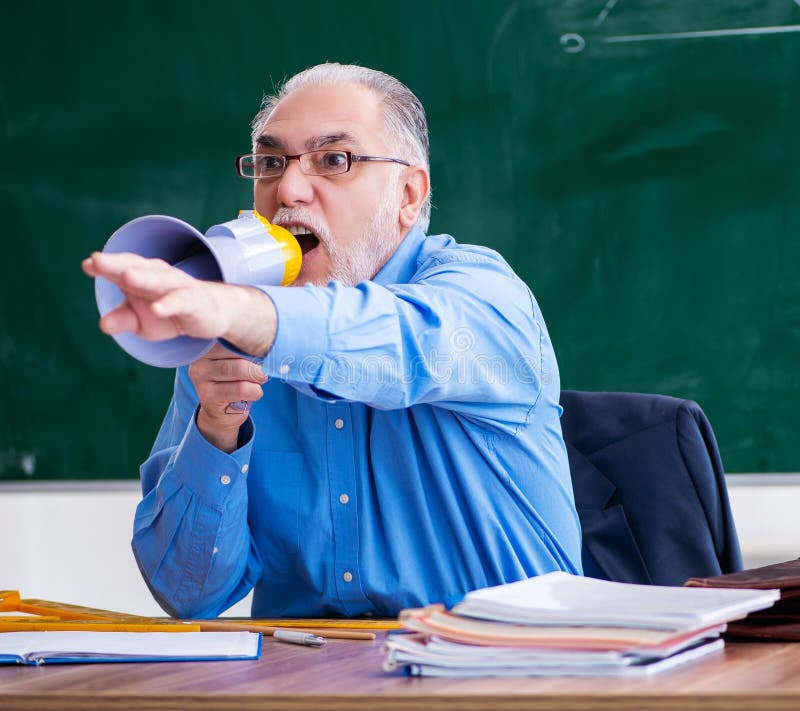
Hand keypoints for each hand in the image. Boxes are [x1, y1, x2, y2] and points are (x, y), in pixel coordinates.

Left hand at [82, 251, 277, 356]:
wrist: (211, 313)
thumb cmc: (169, 312)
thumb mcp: (142, 321)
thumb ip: (123, 320)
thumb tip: (103, 324)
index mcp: (141, 276)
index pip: (120, 267)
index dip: (105, 266)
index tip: (88, 265)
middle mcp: (157, 275)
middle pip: (135, 267)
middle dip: (116, 264)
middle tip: (97, 260)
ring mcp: (176, 286)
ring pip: (158, 279)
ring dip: (143, 278)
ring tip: (125, 277)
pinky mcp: (193, 301)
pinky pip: (180, 301)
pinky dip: (168, 304)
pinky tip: (157, 309)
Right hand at [189, 344, 268, 451]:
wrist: (221, 413)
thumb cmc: (235, 380)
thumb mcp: (239, 359)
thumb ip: (247, 347)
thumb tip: (269, 341)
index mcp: (207, 345)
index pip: (234, 335)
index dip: (253, 343)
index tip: (264, 348)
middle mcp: (200, 358)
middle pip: (238, 351)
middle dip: (257, 361)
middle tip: (263, 369)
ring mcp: (200, 377)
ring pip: (240, 369)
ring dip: (257, 376)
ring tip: (259, 380)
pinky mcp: (208, 396)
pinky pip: (242, 388)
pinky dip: (255, 391)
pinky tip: (253, 393)